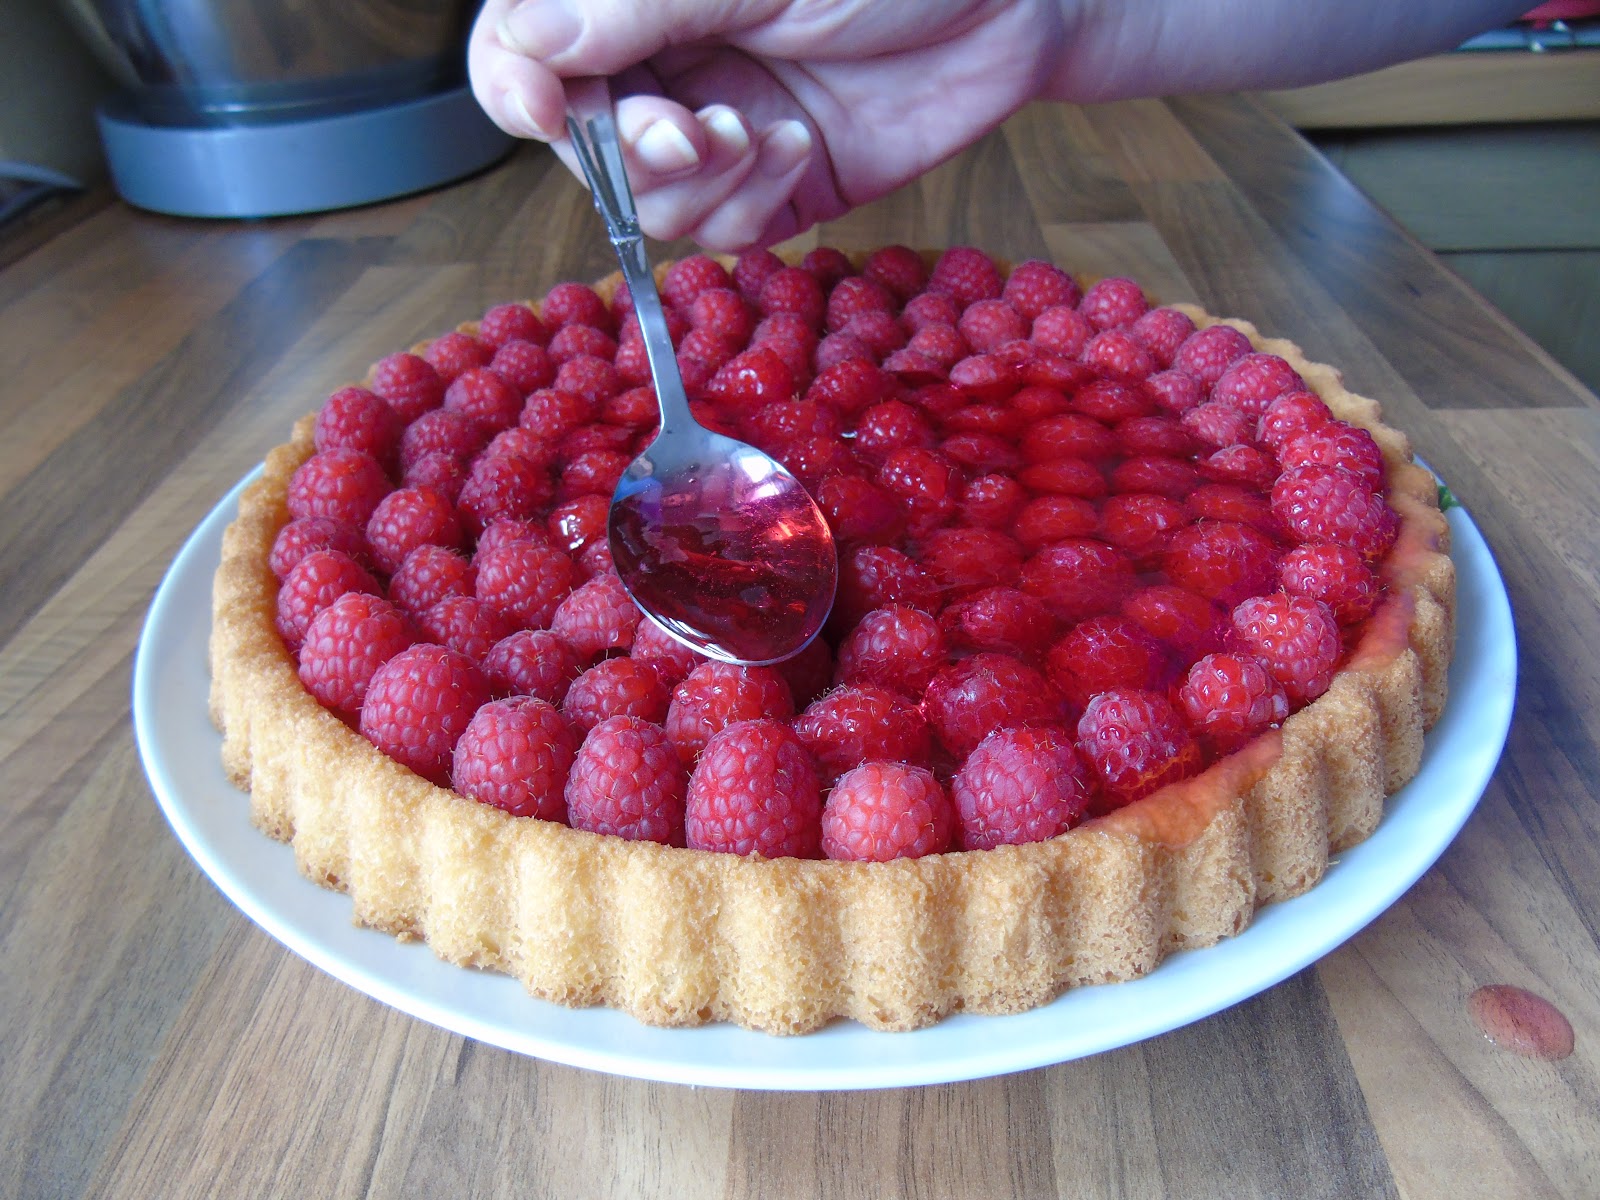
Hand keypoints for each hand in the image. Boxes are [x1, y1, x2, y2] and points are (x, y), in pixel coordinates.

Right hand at [468, 0, 1068, 249]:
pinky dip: (753, 202)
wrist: (1014, 5)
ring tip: (755, 131)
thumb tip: (528, 47)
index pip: (524, 48)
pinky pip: (725, 232)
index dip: (517, 87)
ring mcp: (720, 130)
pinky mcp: (779, 189)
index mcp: (640, 0)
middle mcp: (667, 63)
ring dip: (698, 183)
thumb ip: (634, 8)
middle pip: (583, 142)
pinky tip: (799, 148)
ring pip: (650, 203)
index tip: (552, 111)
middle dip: (628, 150)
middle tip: (687, 133)